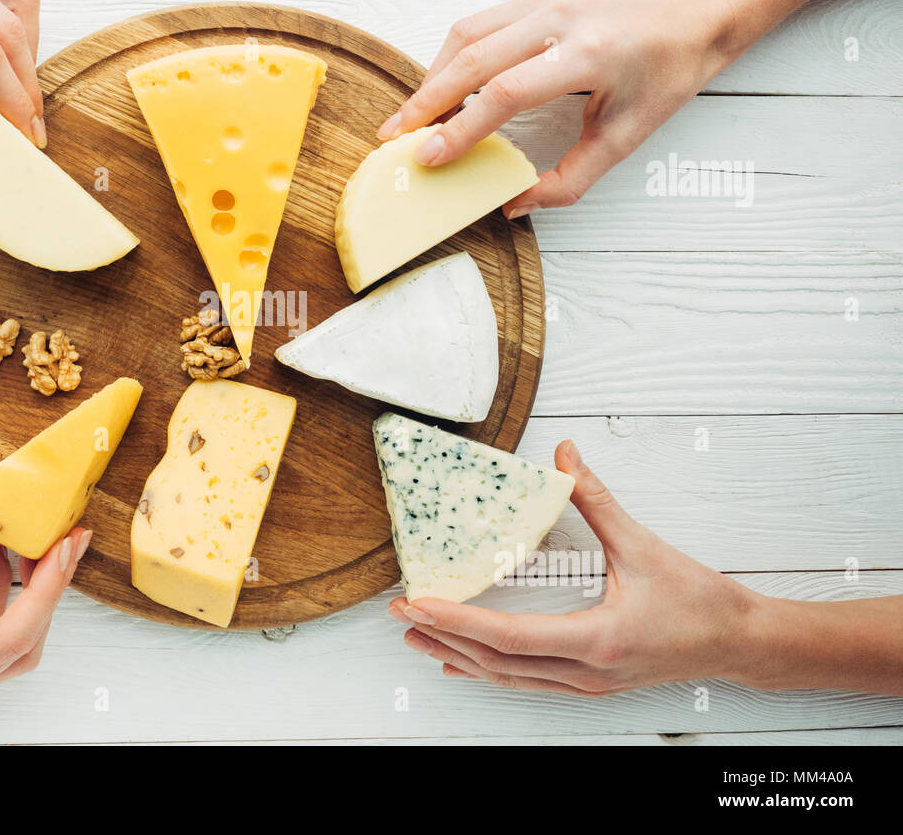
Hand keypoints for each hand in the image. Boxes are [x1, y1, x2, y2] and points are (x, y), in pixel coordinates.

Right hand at [377, 0, 736, 216]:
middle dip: (427, 102)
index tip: (430, 156)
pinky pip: (478, 24)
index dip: (462, 128)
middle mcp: (561, 18)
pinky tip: (440, 86)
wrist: (689, 16)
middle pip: (473, 59)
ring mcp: (545, 0)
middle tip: (395, 137)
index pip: (506, 93)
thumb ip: (568, 181)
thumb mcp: (625, 139)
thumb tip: (513, 204)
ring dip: (432, 77)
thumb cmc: (663, 76)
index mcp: (589, 54)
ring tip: (412, 117)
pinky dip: (451, 57)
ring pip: (467, 35)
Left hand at [389, 440, 759, 695]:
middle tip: (400, 611)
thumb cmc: (700, 602)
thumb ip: (597, 500)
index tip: (420, 602)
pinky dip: (486, 669)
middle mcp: (586, 671)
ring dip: (457, 654)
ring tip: (415, 634)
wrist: (739, 642)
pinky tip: (458, 663)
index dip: (460, 620)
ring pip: (507, 676)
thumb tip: (564, 456)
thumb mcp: (643, 546)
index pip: (511, 637)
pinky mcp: (587, 681)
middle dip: (443, 635)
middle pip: (497, 662)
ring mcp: (585, 683)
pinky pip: (525, 680)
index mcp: (597, 640)